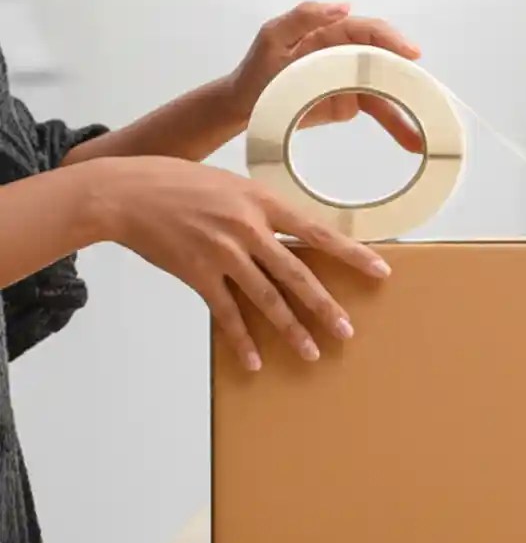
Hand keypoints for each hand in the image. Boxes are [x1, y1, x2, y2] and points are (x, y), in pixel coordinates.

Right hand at [97, 156, 390, 370]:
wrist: (127, 192)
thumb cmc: (179, 183)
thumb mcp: (231, 185)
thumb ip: (262, 209)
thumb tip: (290, 233)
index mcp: (262, 201)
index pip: (318, 232)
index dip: (352, 253)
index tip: (380, 271)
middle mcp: (248, 228)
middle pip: (297, 274)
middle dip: (325, 306)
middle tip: (347, 331)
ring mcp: (223, 253)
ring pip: (267, 299)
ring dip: (291, 329)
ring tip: (312, 353)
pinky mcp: (198, 273)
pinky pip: (226, 314)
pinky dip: (242, 339)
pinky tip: (256, 360)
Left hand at [226, 1, 424, 151]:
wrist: (246, 108)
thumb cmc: (257, 68)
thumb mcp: (274, 36)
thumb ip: (303, 16)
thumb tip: (345, 7)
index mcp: (332, 33)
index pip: (370, 32)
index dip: (393, 40)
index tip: (412, 55)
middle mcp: (347, 54)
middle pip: (387, 62)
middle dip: (410, 79)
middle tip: (428, 95)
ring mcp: (351, 80)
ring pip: (388, 91)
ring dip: (408, 112)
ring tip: (423, 136)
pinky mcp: (350, 104)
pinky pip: (379, 111)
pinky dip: (397, 126)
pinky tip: (412, 143)